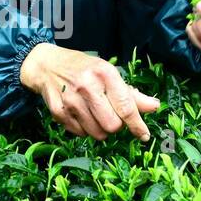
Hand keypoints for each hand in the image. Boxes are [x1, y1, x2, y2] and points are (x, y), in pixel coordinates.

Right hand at [20, 42, 159, 140]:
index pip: (126, 106)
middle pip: (112, 126)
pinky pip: (80, 134)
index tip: (144, 135)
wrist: (46, 65)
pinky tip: (81, 115)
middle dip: (115, 125)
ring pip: (96, 133)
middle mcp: (87, 86)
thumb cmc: (83, 69)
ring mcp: (70, 100)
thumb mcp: (108, 73)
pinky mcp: (58, 112)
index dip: (137, 124)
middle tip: (110, 115)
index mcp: (104, 73)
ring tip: (95, 114)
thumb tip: (154, 107)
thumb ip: (131, 93)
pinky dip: (84, 129)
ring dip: (100, 129)